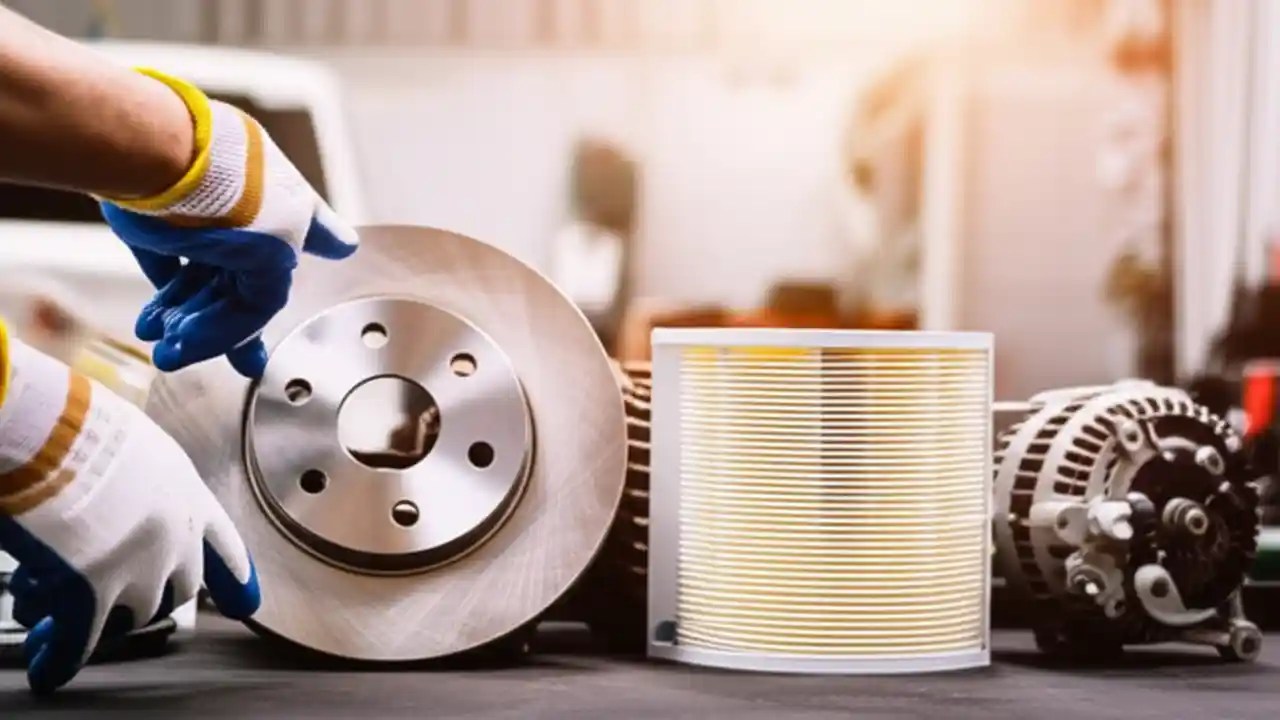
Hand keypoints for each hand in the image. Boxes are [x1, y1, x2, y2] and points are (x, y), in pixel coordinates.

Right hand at [0, 330, 259, 693]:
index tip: (247, 602)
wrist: (50, 430)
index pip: (223, 544)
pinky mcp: (90, 591)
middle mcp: (174, 536)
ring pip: (127, 616)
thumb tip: (119, 494)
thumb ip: (140, 482)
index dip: (234, 576)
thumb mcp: (135, 447)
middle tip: (112, 604)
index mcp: (187, 495)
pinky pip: (80, 639)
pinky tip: (52, 669)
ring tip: (52, 619)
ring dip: (93, 624)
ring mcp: (137, 567)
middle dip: (145, 600)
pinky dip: (63, 657)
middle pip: (176, 589)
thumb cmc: (81, 423)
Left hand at [101, 69, 356, 378]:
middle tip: (204, 363)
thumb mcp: (277, 247)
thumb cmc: (231, 188)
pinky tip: (152, 326)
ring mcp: (196, 221)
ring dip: (185, 322)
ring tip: (168, 351)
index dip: (265, 315)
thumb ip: (280, 278)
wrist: (158, 153)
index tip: (259, 353)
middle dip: (221, 330)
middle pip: (235, 287)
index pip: (280, 275)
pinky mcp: (152, 222)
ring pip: (197, 283)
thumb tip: (343, 248)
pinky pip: (162, 268)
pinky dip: (161, 300)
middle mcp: (241, 218)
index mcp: (282, 216)